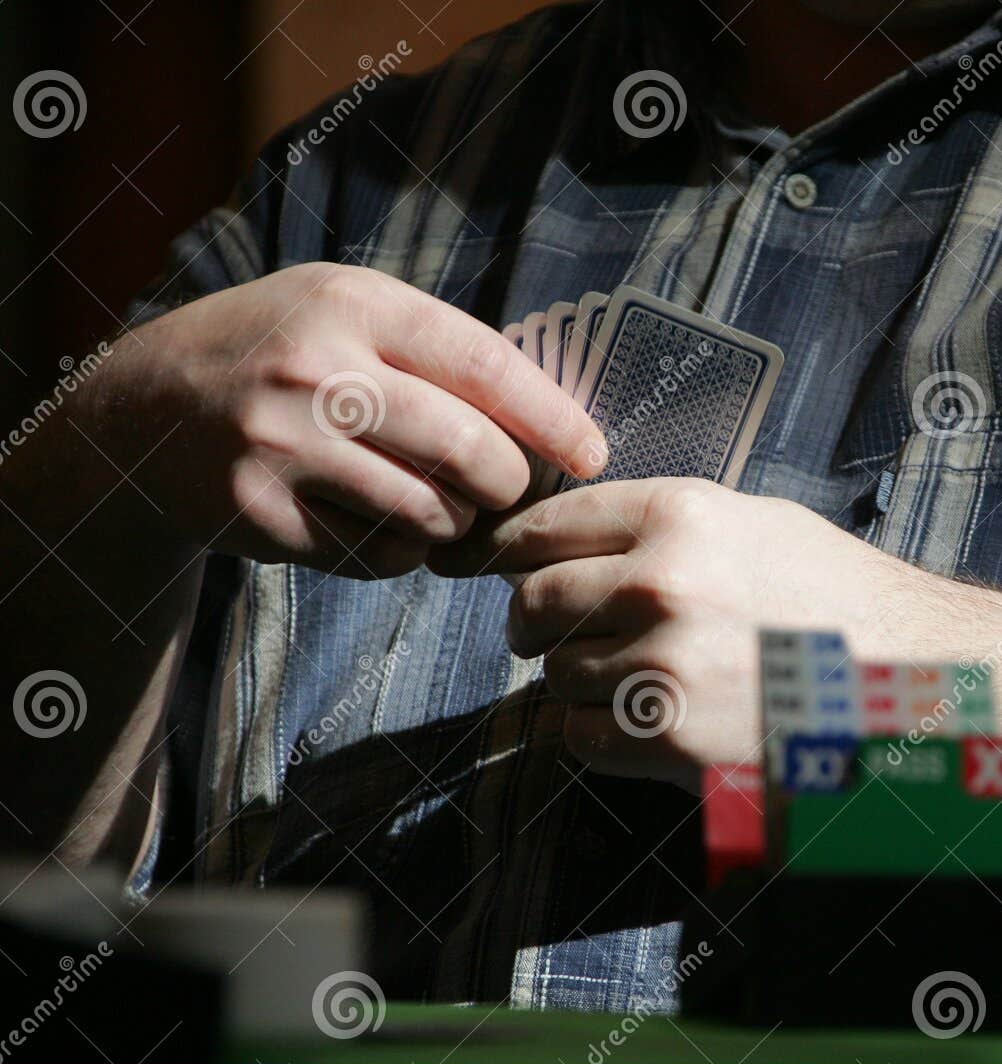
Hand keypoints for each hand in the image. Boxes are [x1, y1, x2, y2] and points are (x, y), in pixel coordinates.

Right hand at [73, 262, 606, 577]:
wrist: (143, 408)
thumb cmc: (279, 353)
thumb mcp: (347, 312)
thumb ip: (438, 351)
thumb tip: (553, 414)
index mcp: (354, 305)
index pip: (486, 365)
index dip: (553, 417)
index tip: (592, 452)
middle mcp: (317, 370)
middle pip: (471, 450)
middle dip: (507, 483)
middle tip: (503, 488)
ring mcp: (281, 444)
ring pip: (431, 513)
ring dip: (455, 523)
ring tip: (438, 505)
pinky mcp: (258, 512)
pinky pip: (376, 555)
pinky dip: (400, 553)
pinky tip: (379, 524)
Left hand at [429, 478, 988, 784]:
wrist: (917, 685)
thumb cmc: (843, 601)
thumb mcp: (760, 525)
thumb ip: (665, 525)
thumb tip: (576, 539)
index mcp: (681, 515)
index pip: (544, 526)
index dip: (508, 549)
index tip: (494, 564)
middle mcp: (660, 582)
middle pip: (532, 604)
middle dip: (534, 623)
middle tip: (550, 634)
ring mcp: (661, 664)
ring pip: (554, 675)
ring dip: (578, 682)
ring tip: (634, 680)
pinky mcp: (669, 739)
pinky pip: (577, 737)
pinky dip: (596, 735)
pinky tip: (642, 723)